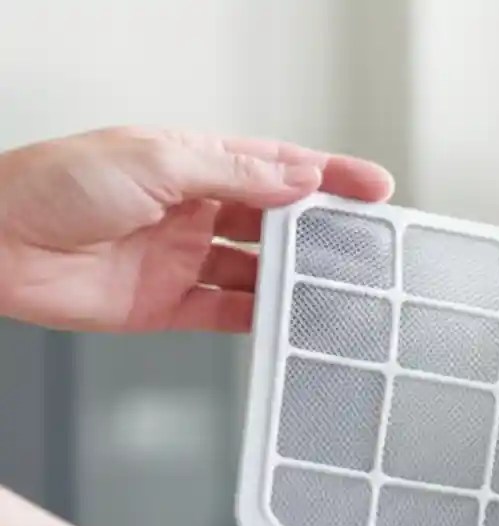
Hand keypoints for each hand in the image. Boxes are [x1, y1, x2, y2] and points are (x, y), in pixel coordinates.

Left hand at [0, 126, 392, 332]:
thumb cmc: (54, 185)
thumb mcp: (157, 161)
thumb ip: (235, 175)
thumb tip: (298, 182)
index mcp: (194, 162)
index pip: (278, 166)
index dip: (329, 175)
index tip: (374, 186)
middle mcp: (194, 210)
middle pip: (277, 221)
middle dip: (323, 230)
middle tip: (368, 243)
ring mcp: (184, 259)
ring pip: (259, 271)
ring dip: (296, 278)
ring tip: (337, 287)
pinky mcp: (168, 305)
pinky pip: (229, 314)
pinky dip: (261, 320)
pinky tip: (289, 321)